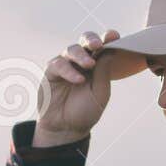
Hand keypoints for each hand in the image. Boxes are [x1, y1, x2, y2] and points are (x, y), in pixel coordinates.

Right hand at [34, 29, 120, 146]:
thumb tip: (110, 50)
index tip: (114, 36)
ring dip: (81, 55)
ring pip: (71, 49)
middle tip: (98, 45)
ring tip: (90, 65)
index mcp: (97, 64)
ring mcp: (66, 65)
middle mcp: (81, 61)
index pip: (103, 46)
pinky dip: (69, 71)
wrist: (66, 129)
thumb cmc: (85, 111)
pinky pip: (59, 65)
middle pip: (85, 41)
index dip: (108, 38)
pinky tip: (78, 80)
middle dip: (91, 39)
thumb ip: (104, 72)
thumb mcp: (100, 92)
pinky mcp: (51, 72)